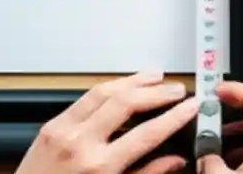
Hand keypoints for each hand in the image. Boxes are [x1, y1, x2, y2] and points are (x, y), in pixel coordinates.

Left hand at [15, 70, 197, 173]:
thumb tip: (174, 161)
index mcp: (100, 168)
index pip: (148, 133)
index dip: (175, 116)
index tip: (191, 106)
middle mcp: (81, 144)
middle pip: (127, 103)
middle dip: (157, 92)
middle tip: (177, 89)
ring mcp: (63, 130)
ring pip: (104, 91)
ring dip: (133, 81)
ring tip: (155, 77)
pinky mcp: (51, 125)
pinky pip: (83, 98)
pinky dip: (107, 88)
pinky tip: (122, 86)